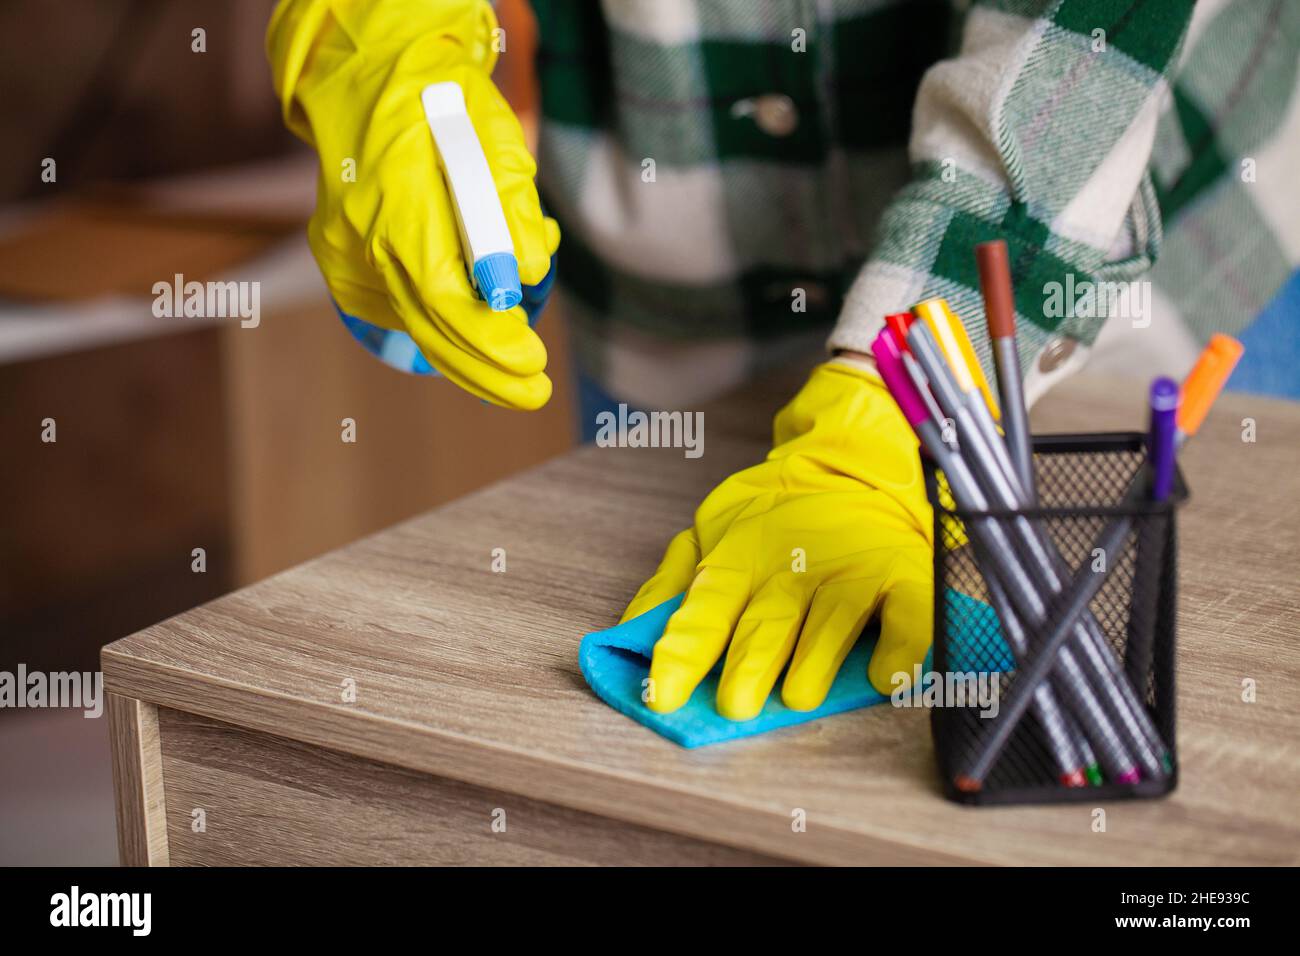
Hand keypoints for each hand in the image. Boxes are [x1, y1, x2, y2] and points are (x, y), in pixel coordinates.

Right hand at [268, 0, 559, 408]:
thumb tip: (528, 276)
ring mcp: (342, 250)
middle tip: (533, 392)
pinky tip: (477, 316)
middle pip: (427, 325)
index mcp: (396, 197)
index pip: (443, 293)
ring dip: (468, 354)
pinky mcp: (338, 260)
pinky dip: (440, 322)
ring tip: (516, 370)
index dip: (489, 338)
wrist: (364, 72)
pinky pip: (397, 307)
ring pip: (412, 324)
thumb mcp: (492, 133)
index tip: (533, 363)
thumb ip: (511, 206)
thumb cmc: (439, 96)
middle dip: (486, 369)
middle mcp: (360, 232)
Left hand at [622, 362, 933, 719]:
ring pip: (833, 616)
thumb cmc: (775, 517)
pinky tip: (887, 676)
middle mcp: (794, 566)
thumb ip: (673, 584)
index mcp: (741, 559)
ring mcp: (852, 570)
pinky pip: (907, 611)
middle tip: (735, 703)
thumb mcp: (711, 534)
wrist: (855, 466)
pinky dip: (902, 643)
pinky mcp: (902, 575)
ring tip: (800, 696)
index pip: (706, 607)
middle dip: (750, 660)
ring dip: (817, 655)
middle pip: (768, 617)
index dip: (683, 650)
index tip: (663, 692)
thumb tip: (630, 629)